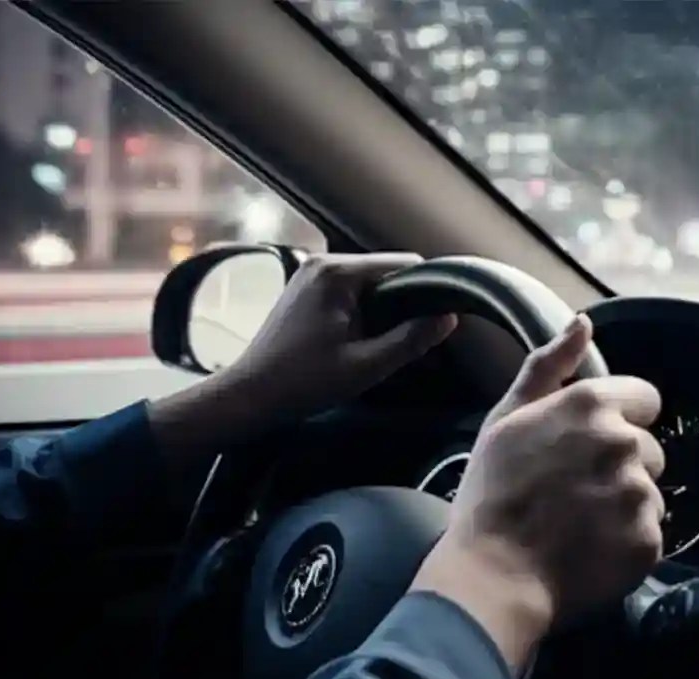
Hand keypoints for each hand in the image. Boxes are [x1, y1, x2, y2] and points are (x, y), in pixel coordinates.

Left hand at [222, 253, 456, 418]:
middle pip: (388, 272)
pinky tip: (366, 340)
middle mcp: (323, 263)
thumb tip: (449, 319)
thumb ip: (411, 340)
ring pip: (371, 283)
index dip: (428, 290)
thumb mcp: (366, 366)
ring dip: (386, 309)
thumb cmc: (304, 382)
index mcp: (337, 273)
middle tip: (416, 340)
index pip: (405, 264)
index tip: (439, 321)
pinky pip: (351, 291)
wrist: (249, 395)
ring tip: (390, 343)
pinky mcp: (306, 289)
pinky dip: (366, 311)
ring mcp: (312, 274)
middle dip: (406, 302)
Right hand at [410, 314, 664, 671]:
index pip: (645, 398)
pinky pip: (649, 533)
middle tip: (573, 490)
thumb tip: (582, 322)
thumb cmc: (492, 496)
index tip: (588, 444)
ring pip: (648, 491)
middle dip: (620, 465)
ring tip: (579, 523)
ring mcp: (639, 494)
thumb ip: (548, 365)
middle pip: (648, 448)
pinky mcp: (649, 540)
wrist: (492, 577)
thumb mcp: (506, 418)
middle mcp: (624, 443)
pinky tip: (590, 548)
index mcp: (592, 405)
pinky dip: (626, 542)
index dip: (619, 418)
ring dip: (623, 505)